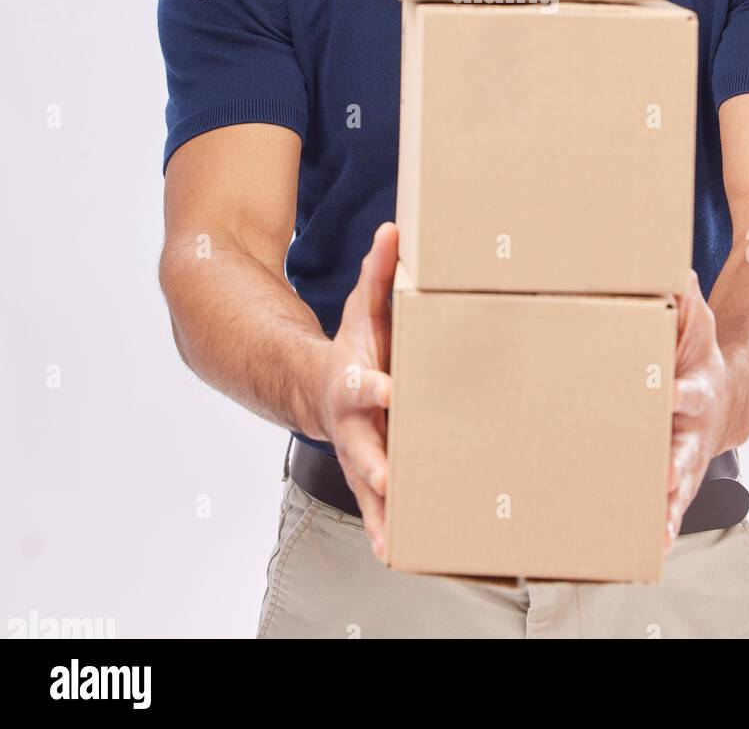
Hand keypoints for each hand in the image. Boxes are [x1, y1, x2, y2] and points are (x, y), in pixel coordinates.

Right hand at [316, 221, 396, 558]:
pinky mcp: (368, 472)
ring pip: (367, 484)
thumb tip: (394, 231)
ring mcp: (357, 450)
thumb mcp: (365, 307)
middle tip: (388, 476)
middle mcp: (352, 422)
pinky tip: (395, 551)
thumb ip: (380, 272)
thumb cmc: (355, 345)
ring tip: (393, 533)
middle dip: (375, 461)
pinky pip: (376, 503)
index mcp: (354, 379)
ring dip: (379, 506)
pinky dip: (382, 526)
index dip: (374, 385)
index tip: (389, 389)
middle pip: (361, 444)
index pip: (363, 382)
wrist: (320, 385)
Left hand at [664, 269, 730, 550]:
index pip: (687, 389)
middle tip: (667, 474)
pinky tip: (653, 547)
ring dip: (670, 506)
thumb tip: (672, 266)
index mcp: (696, 386)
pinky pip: (670, 506)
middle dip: (677, 461)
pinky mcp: (678, 478)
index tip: (668, 393)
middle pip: (687, 447)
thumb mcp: (694, 321)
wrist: (724, 393)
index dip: (678, 391)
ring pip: (681, 485)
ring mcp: (689, 456)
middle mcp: (695, 427)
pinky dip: (664, 526)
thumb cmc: (698, 355)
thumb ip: (682, 297)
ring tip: (658, 527)